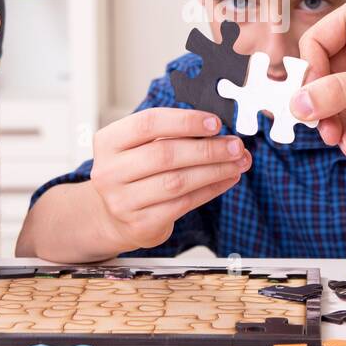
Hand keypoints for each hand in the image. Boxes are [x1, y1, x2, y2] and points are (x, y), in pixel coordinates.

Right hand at [88, 108, 251, 250]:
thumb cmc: (135, 173)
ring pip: (177, 181)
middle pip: (165, 154)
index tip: (215, 123)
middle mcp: (110, 171)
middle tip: (235, 145)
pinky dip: (210, 189)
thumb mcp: (140, 146)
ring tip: (237, 162)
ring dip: (214, 170)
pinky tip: (226, 180)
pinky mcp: (141, 223)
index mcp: (109, 142)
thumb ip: (171, 134)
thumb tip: (218, 130)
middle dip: (207, 149)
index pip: (148, 123)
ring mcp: (123, 201)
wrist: (114, 216)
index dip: (185, 121)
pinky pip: (184, 203)